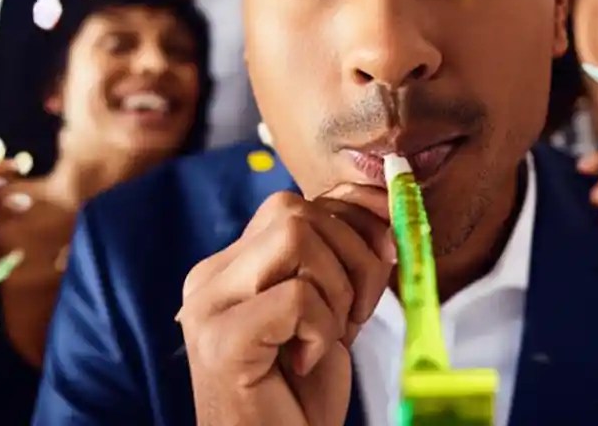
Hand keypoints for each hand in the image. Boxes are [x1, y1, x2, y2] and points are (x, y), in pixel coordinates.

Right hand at [177, 185, 395, 425]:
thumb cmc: (300, 396)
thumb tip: (386, 201)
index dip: (353, 216)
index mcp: (231, 267)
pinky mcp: (222, 340)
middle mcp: (211, 278)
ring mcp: (210, 306)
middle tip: (355, 314)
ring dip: (337, 290)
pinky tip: (306, 362)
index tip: (388, 251)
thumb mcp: (332, 311)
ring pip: (296, 237)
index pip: (295, 204)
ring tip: (326, 338)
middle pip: (295, 211)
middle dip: (351, 255)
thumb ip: (345, 260)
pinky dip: (321, 328)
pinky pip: (298, 296)